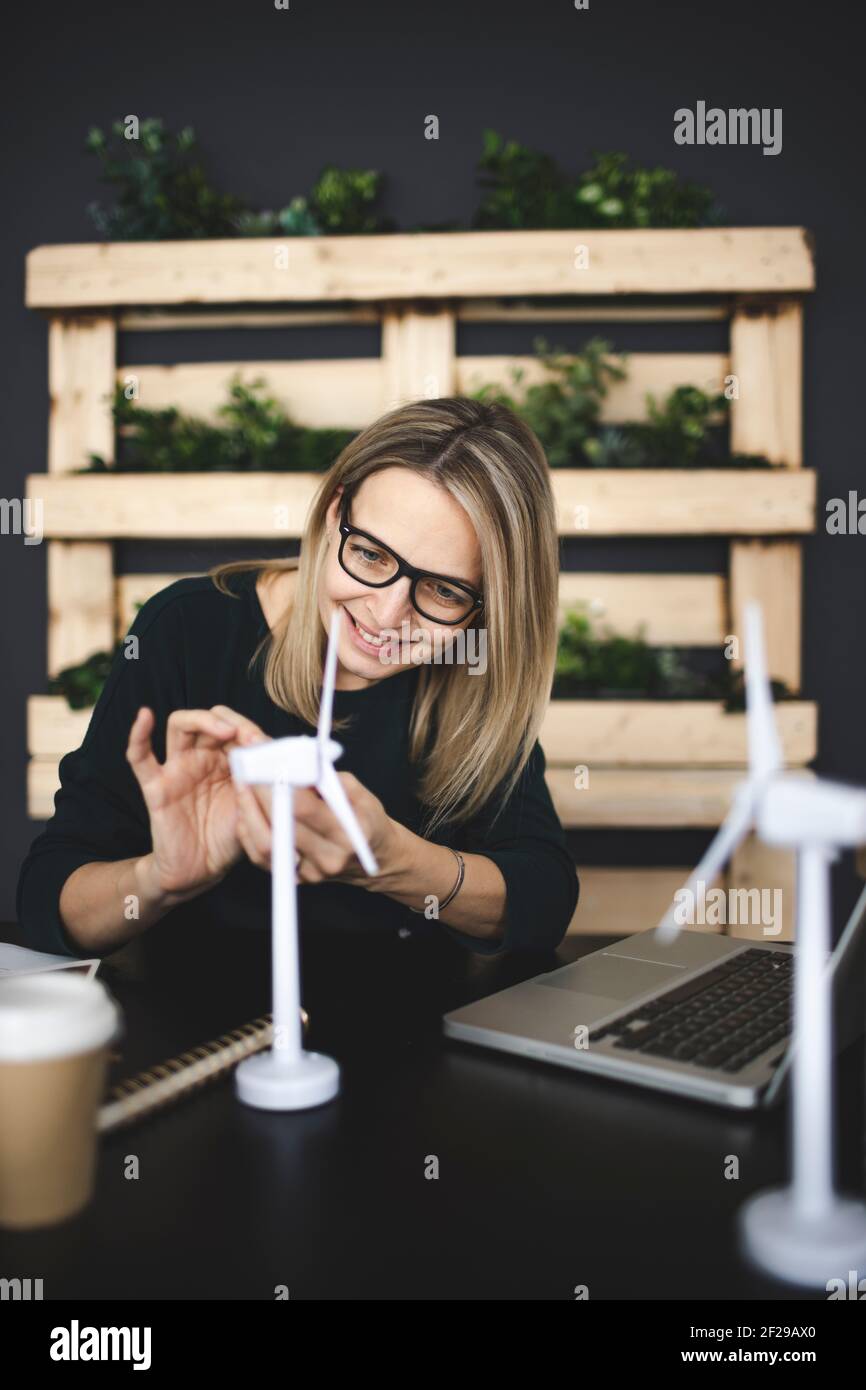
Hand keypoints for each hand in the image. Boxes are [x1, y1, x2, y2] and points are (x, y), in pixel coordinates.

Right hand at [127, 705, 249, 899]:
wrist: (203, 870)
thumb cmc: (229, 838)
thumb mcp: (254, 809)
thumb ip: (260, 786)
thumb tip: (271, 760)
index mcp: (227, 760)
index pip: (236, 728)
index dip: (250, 730)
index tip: (264, 742)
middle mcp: (202, 758)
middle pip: (210, 719)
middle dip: (231, 721)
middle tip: (247, 735)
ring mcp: (177, 769)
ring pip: (181, 726)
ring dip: (202, 720)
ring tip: (224, 731)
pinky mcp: (156, 786)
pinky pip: (140, 757)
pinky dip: (138, 735)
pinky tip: (144, 716)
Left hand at [235, 765, 394, 886]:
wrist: (376, 858)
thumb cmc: (367, 819)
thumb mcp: (361, 794)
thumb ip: (329, 779)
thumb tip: (295, 763)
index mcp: (347, 835)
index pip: (304, 808)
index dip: (279, 783)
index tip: (265, 761)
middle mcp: (328, 858)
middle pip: (281, 825)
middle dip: (259, 792)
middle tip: (246, 767)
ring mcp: (310, 872)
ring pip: (266, 844)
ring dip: (249, 811)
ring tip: (242, 785)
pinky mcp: (296, 878)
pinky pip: (262, 856)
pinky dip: (250, 831)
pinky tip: (247, 808)